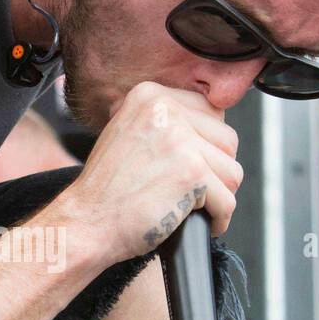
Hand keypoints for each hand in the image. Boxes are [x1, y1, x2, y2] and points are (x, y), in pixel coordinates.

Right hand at [57, 82, 242, 263]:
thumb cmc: (106, 190)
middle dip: (216, 172)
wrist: (86, 223)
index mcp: (151, 96)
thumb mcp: (129, 134)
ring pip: (232, 171)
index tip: (188, 169)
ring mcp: (181, 141)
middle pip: (228, 141)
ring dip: (217, 196)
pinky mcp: (192, 174)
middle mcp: (166, 110)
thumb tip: (211, 123)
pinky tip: (198, 223)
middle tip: (190, 192)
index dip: (206, 147)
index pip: (212, 113)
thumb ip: (165, 122)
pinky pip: (227, 201)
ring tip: (190, 207)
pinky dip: (218, 220)